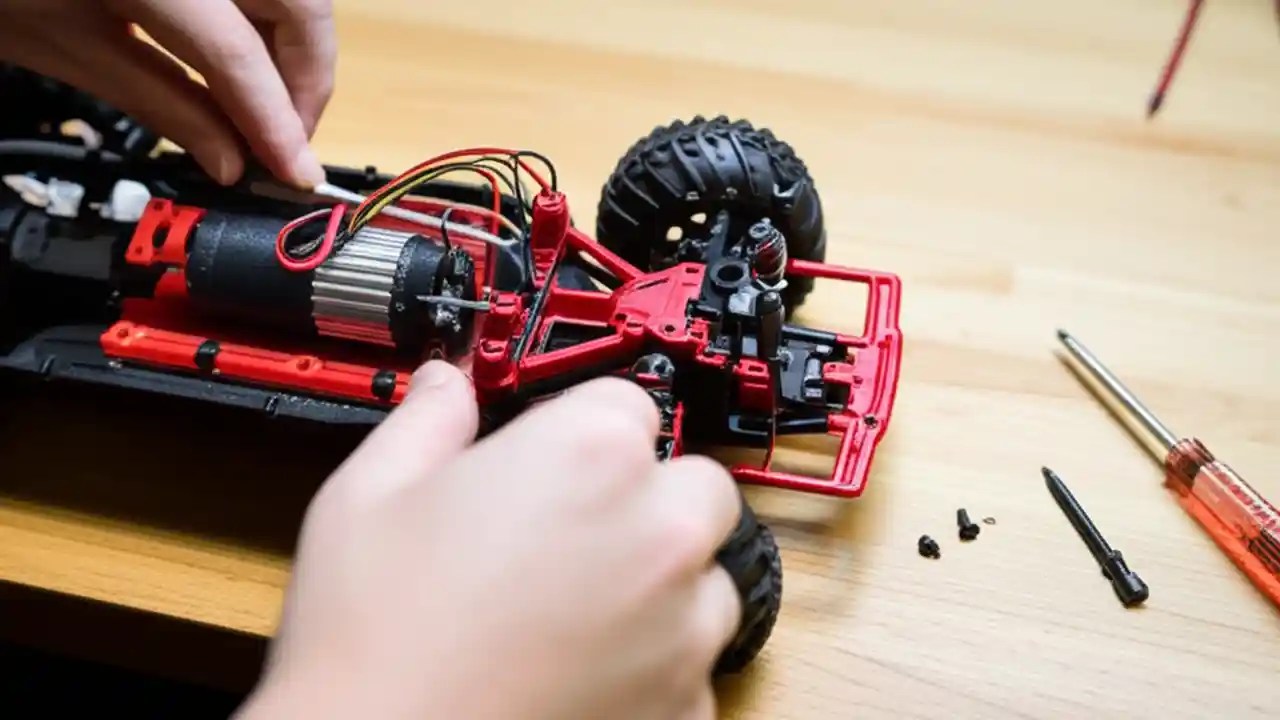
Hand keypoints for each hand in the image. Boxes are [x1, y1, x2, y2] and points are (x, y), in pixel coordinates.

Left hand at [0, 0, 334, 187]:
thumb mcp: (64, 46)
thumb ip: (162, 102)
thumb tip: (231, 159)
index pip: (241, 56)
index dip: (280, 123)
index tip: (295, 174)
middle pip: (300, 6)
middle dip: (307, 81)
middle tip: (286, 143)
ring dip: (293, 51)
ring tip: (269, 110)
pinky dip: (262, 25)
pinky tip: (245, 65)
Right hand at [236, 362, 743, 719]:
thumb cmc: (372, 645)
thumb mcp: (369, 496)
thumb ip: (428, 421)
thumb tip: (446, 386)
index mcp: (590, 456)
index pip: (631, 402)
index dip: (585, 428)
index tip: (556, 456)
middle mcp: (658, 535)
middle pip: (694, 486)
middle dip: (644, 501)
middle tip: (568, 536)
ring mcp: (682, 629)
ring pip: (707, 581)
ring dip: (661, 585)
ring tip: (570, 612)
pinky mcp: (687, 707)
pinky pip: (694, 667)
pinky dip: (654, 664)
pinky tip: (579, 669)